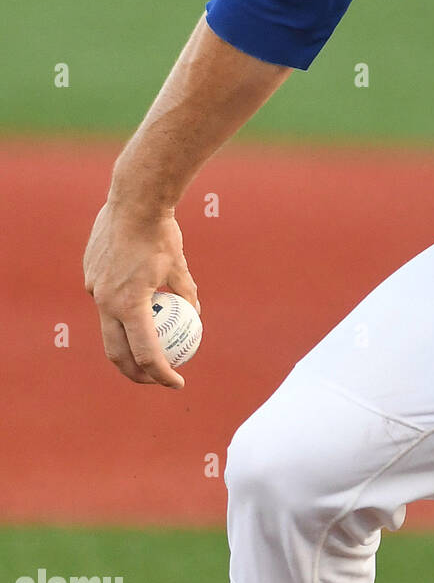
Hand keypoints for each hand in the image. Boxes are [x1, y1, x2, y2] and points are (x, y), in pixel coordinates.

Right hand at [83, 199, 199, 388]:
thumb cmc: (161, 233)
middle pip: (116, 352)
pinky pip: (104, 298)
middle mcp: (105, 301)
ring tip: (145, 345)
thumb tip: (195, 314)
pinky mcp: (89, 274)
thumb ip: (186, 293)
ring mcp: (93, 288)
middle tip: (155, 377)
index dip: (162, 374)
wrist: (134, 200)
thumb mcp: (180, 266)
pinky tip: (135, 298)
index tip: (177, 382)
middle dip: (135, 373)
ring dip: (125, 341)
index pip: (146, 354)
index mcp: (130, 305)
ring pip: (107, 326)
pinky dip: (119, 306)